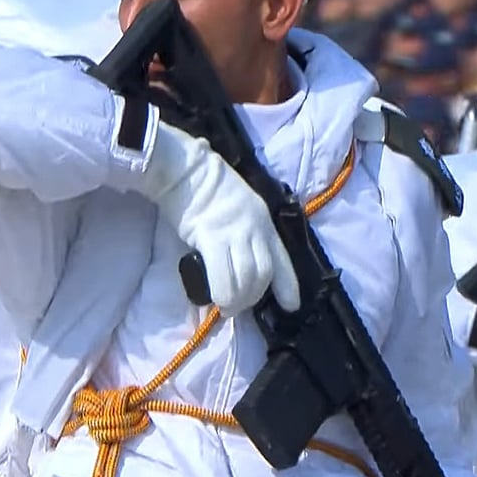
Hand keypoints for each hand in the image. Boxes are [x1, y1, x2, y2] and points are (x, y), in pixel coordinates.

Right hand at [131, 122, 298, 316]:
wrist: (185, 169)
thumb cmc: (205, 186)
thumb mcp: (237, 208)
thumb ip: (239, 234)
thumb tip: (231, 265)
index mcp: (263, 221)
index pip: (282, 258)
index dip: (288, 285)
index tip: (291, 306)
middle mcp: (255, 229)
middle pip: (263, 273)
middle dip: (253, 297)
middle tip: (237, 307)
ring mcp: (235, 233)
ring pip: (246, 279)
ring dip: (237, 300)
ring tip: (225, 306)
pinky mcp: (212, 237)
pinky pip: (222, 276)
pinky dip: (220, 293)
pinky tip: (212, 300)